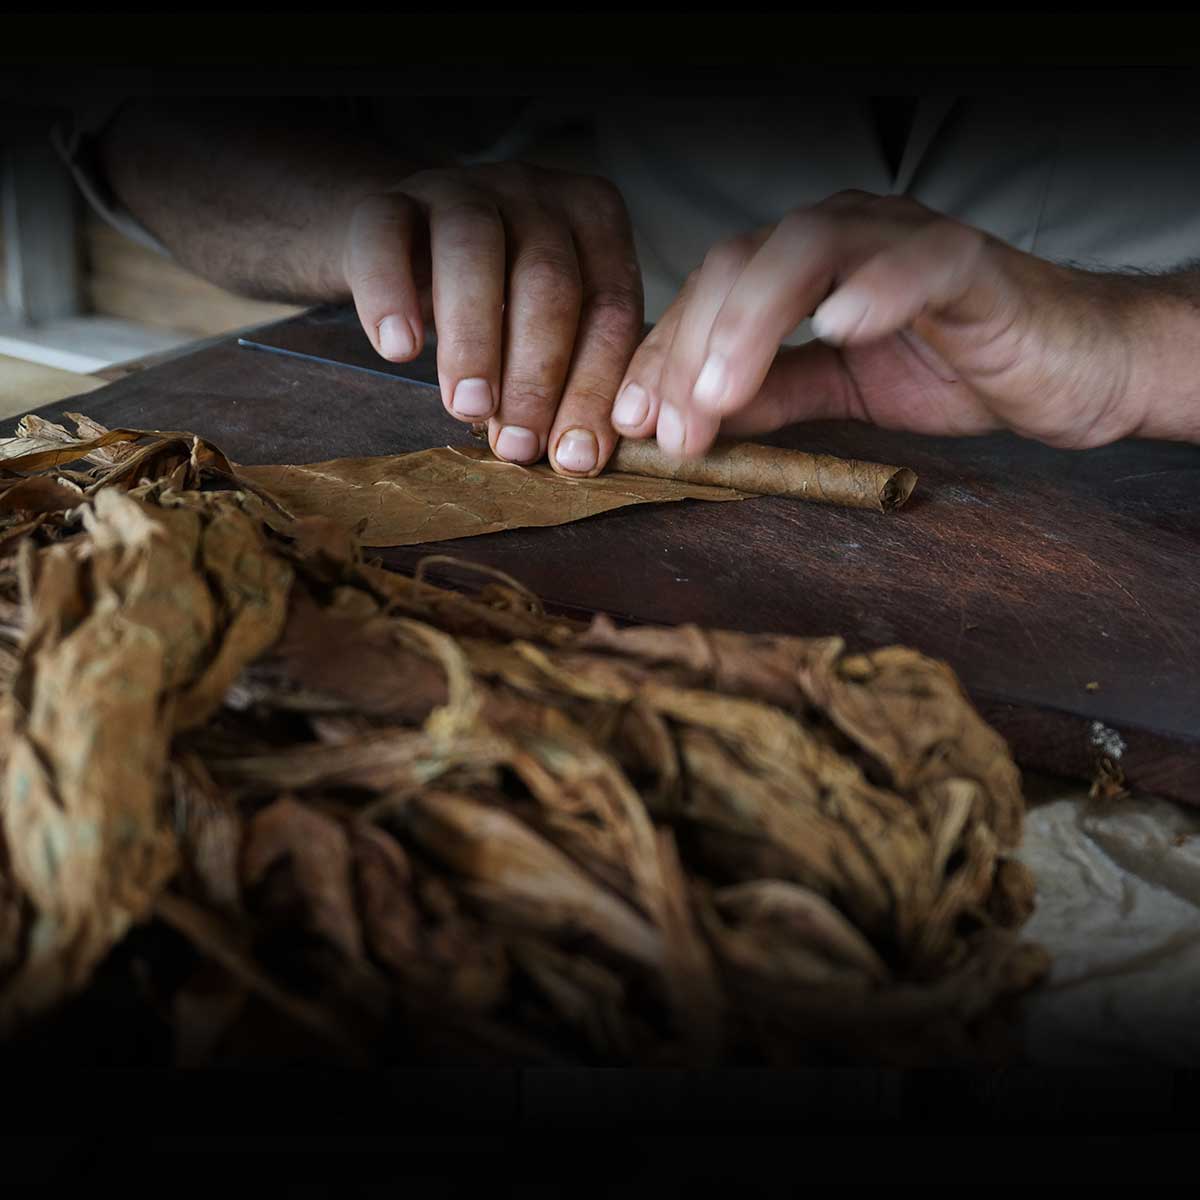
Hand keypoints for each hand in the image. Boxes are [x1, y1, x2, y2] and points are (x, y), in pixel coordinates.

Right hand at [342, 163, 642, 474]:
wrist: (408, 238)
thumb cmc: (501, 296)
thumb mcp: (550, 322)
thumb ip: (570, 372)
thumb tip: (575, 456)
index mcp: (595, 219)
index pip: (610, 307)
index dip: (594, 388)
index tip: (575, 458)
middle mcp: (536, 192)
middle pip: (548, 282)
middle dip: (536, 376)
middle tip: (518, 445)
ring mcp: (462, 188)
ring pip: (473, 253)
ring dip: (473, 340)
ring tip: (467, 408)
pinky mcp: (389, 198)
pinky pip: (386, 238)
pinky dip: (391, 297)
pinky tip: (399, 351)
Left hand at [609, 190, 1154, 457]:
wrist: (1067, 369)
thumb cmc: (954, 367)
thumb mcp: (840, 392)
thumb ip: (770, 395)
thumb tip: (688, 419)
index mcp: (804, 266)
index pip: (710, 294)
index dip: (663, 355)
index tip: (631, 422)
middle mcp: (843, 236)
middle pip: (739, 263)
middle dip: (692, 349)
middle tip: (674, 431)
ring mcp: (903, 240)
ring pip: (809, 246)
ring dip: (752, 322)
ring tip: (721, 394)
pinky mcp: (969, 263)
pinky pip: (919, 261)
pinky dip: (877, 289)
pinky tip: (839, 328)